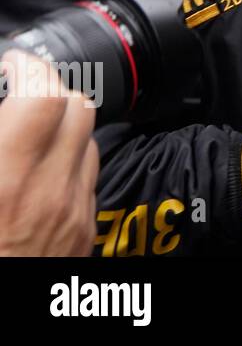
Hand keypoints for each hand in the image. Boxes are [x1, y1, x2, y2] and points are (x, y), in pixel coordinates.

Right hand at [0, 49, 98, 255]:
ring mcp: (73, 216)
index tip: (11, 65)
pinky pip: (88, 178)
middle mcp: (50, 197)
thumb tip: (2, 112)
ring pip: (88, 141)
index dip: (27, 70)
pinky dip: (68, 160)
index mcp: (7, 185)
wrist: (2, 324)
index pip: (44, 98)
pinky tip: (36, 168)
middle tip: (18, 88)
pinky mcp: (82, 236)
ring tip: (24, 127)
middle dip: (49, 88)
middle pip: (78, 109)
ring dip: (61, 123)